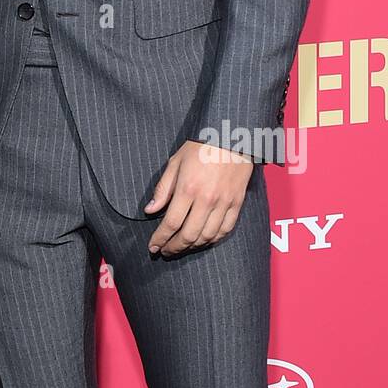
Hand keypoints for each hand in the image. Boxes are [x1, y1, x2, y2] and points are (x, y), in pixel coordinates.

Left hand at [144, 140, 255, 256]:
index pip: (171, 223)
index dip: (160, 238)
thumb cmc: (201, 146)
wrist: (232, 136)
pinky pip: (225, 230)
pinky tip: (203, 240)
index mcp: (188, 189)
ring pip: (207, 236)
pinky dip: (213, 240)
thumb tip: (150, 210)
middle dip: (174, 247)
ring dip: (192, 246)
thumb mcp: (176, 162)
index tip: (153, 246)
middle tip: (165, 251)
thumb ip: (163, 188)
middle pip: (188, 235)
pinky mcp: (237, 204)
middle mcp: (206, 200)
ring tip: (181, 247)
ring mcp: (224, 203)